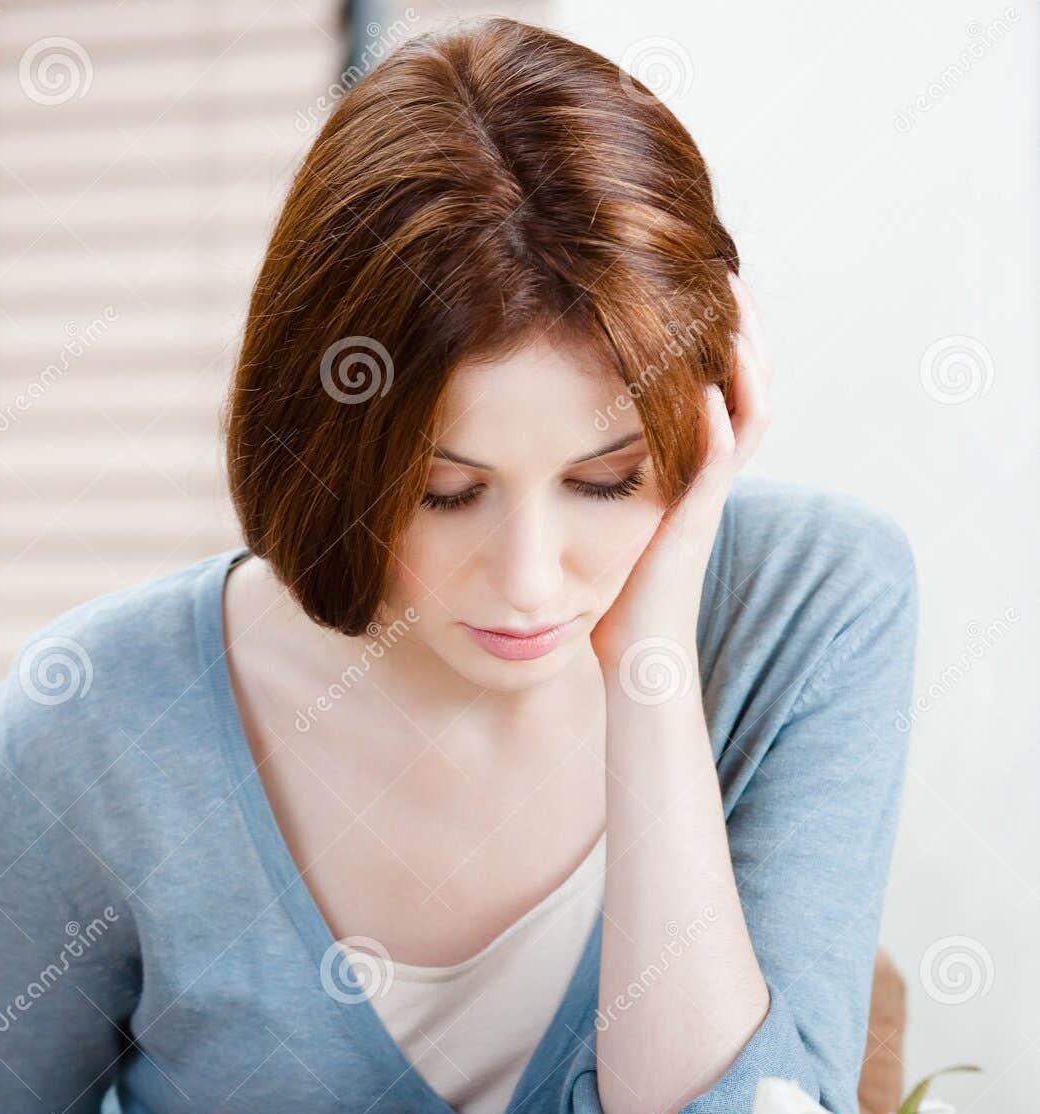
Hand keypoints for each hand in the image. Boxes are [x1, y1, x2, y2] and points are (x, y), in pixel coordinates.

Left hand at [590, 271, 772, 674]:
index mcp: (690, 466)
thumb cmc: (614, 598)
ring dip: (742, 354)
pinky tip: (702, 379)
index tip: (699, 278)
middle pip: (747, 381)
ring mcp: (706, 495)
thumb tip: (551, 431)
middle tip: (727, 266)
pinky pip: (717, 461)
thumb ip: (599, 472)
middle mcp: (707, 473)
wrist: (636, 660)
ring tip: (730, 298)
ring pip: (748, 410)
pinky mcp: (693, 521)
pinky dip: (715, 418)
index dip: (719, 333)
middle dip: (742, 324)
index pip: (720, 382)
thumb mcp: (607, 516)